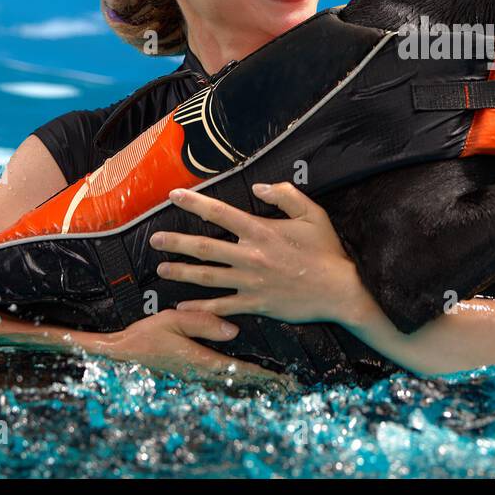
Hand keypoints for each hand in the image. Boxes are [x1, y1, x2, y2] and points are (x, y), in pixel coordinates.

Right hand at [101, 308, 280, 379]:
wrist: (117, 355)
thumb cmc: (143, 337)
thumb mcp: (173, 321)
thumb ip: (204, 323)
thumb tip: (234, 330)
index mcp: (201, 360)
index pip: (239, 369)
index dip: (263, 374)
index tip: (282, 378)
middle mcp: (201, 373)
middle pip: (239, 380)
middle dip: (262, 382)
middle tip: (286, 384)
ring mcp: (194, 378)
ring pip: (230, 382)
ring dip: (250, 382)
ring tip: (271, 383)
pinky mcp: (188, 377)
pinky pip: (217, 381)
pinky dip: (234, 380)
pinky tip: (241, 378)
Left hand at [150, 182, 365, 325]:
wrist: (338, 291)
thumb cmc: (326, 251)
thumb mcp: (313, 214)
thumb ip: (285, 195)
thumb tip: (259, 186)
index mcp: (261, 231)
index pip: (220, 213)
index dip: (194, 202)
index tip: (174, 195)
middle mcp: (249, 255)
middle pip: (204, 247)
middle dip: (176, 242)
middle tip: (155, 239)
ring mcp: (250, 281)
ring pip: (207, 277)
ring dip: (181, 272)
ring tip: (162, 269)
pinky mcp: (254, 303)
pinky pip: (222, 305)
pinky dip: (201, 307)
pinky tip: (183, 307)